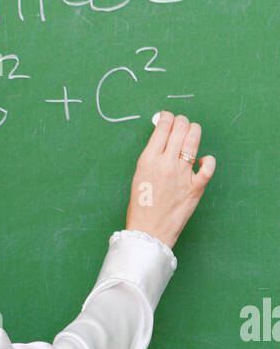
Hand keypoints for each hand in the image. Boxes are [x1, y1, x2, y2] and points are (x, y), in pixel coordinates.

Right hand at [125, 111, 215, 249]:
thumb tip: (162, 137)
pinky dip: (208, 160)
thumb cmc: (141, 206)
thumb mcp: (139, 175)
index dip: (167, 117)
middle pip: (181, 128)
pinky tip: (203, 161)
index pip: (163, 126)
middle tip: (180, 125)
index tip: (167, 118)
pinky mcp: (196, 186)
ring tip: (192, 133)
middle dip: (181, 122)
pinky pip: (209, 165)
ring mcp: (183, 174)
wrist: (149, 232)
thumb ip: (151, 156)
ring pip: (194, 139)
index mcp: (149, 159)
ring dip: (194, 131)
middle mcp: (167, 163)